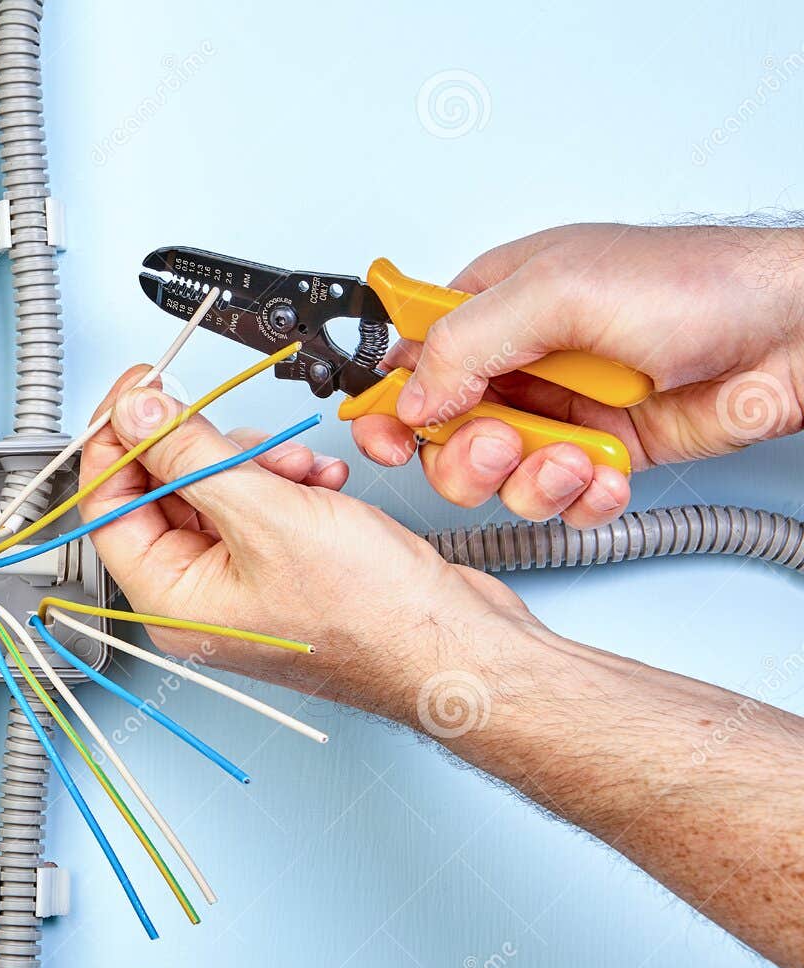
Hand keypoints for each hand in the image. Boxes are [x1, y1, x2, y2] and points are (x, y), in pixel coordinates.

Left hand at [81, 366, 536, 719]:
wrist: (456, 649)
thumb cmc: (375, 618)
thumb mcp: (267, 514)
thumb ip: (191, 456)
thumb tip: (136, 414)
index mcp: (171, 601)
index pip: (109, 506)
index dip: (118, 440)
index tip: (138, 388)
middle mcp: (198, 598)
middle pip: (164, 492)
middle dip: (206, 449)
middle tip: (236, 427)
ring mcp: (242, 584)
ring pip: (219, 490)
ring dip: (258, 461)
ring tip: (298, 467)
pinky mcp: (285, 568)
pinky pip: (263, 505)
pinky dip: (289, 482)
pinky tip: (322, 483)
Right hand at [351, 223, 803, 527]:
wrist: (797, 332)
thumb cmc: (699, 284)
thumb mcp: (560, 291)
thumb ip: (469, 342)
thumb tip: (409, 400)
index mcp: (495, 303)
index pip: (411, 358)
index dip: (389, 404)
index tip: (388, 438)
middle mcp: (521, 361)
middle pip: (443, 434)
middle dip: (467, 455)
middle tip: (504, 444)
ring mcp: (561, 411)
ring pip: (498, 478)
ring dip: (530, 482)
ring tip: (574, 460)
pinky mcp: (602, 454)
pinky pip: (560, 500)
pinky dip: (580, 500)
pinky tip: (607, 476)